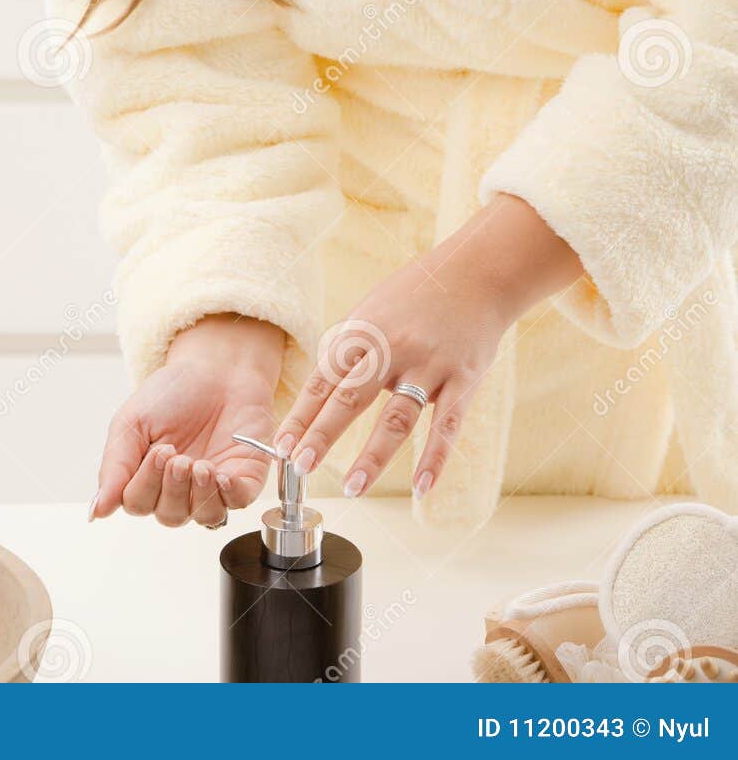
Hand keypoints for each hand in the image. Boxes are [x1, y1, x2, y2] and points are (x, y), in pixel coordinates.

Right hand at [90, 314, 284, 527]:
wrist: (218, 366)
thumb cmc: (175, 391)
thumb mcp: (134, 421)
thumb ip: (115, 466)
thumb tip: (97, 511)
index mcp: (148, 475)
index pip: (138, 503)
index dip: (146, 483)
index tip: (158, 450)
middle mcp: (180, 487)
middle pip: (169, 514)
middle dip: (172, 487)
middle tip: (178, 455)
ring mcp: (212, 486)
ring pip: (204, 517)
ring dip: (199, 494)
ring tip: (201, 464)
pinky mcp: (244, 479)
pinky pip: (238, 504)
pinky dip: (230, 494)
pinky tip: (223, 474)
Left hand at [273, 193, 582, 500]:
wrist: (478, 271)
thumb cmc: (419, 292)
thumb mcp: (372, 309)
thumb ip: (350, 349)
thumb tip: (323, 390)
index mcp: (364, 332)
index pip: (323, 381)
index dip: (300, 416)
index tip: (281, 446)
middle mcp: (393, 349)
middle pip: (350, 398)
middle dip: (322, 435)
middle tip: (300, 466)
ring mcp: (429, 366)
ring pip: (396, 418)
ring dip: (373, 456)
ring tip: (354, 486)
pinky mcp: (463, 379)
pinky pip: (446, 426)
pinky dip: (434, 459)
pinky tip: (422, 487)